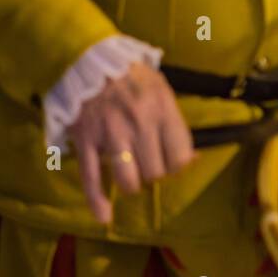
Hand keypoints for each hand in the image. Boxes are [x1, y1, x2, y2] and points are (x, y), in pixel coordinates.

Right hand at [69, 62, 194, 223]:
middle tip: (148, 164)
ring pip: (128, 179)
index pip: (180, 157)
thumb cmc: (131, 76)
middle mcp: (139, 124)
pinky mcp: (85, 141)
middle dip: (154, 174)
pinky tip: (104, 216)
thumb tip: (193, 159)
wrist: (87, 60)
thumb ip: (176, 123)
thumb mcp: (162, 90)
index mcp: (162, 110)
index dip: (177, 165)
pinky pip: (91, 177)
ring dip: (132, 185)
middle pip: (155, 172)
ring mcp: (110, 134)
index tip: (171, 162)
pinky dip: (96, 200)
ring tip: (132, 178)